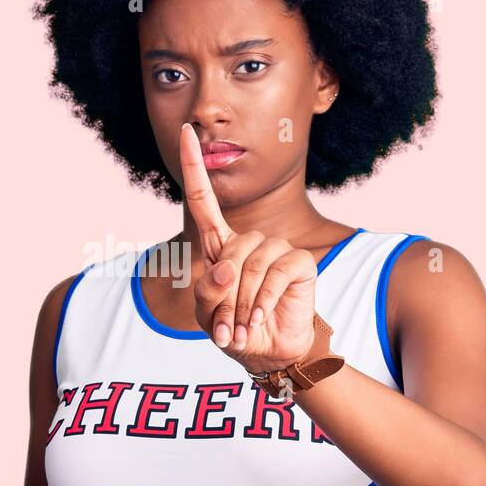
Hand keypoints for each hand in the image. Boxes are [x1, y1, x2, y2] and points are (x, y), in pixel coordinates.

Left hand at [180, 123, 318, 373]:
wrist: (269, 353)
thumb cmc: (235, 329)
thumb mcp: (208, 315)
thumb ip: (207, 292)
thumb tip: (224, 270)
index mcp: (221, 245)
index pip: (203, 200)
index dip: (195, 167)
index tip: (185, 132)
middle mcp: (249, 241)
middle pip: (229, 251)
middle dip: (225, 294)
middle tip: (227, 327)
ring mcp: (277, 249)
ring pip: (252, 264)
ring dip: (243, 303)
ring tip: (243, 328)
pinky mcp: (300, 262)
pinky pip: (276, 274)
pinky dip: (264, 301)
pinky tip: (260, 319)